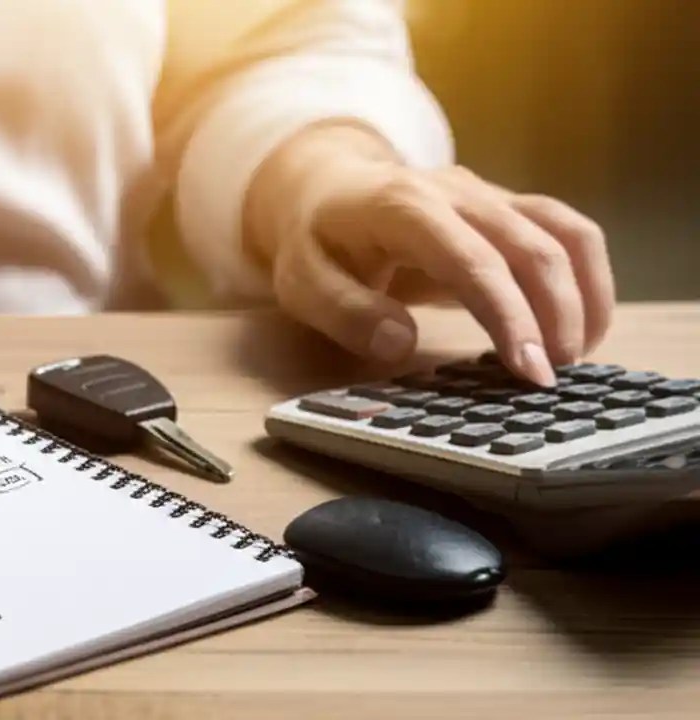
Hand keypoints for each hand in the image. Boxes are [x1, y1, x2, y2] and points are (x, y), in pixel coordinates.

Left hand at [246, 123, 614, 385]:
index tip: (529, 368)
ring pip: (563, 233)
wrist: (326, 187)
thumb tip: (398, 343)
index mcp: (403, 208)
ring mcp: (488, 195)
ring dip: (584, 295)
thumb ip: (344, 311)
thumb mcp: (301, 282)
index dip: (507, 314)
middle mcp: (456, 193)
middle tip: (551, 379)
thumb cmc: (315, 241)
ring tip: (576, 358)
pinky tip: (581, 327)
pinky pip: (566, 231)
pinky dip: (588, 277)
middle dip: (554, 314)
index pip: (471, 260)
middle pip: (530, 246)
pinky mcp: (508, 207)